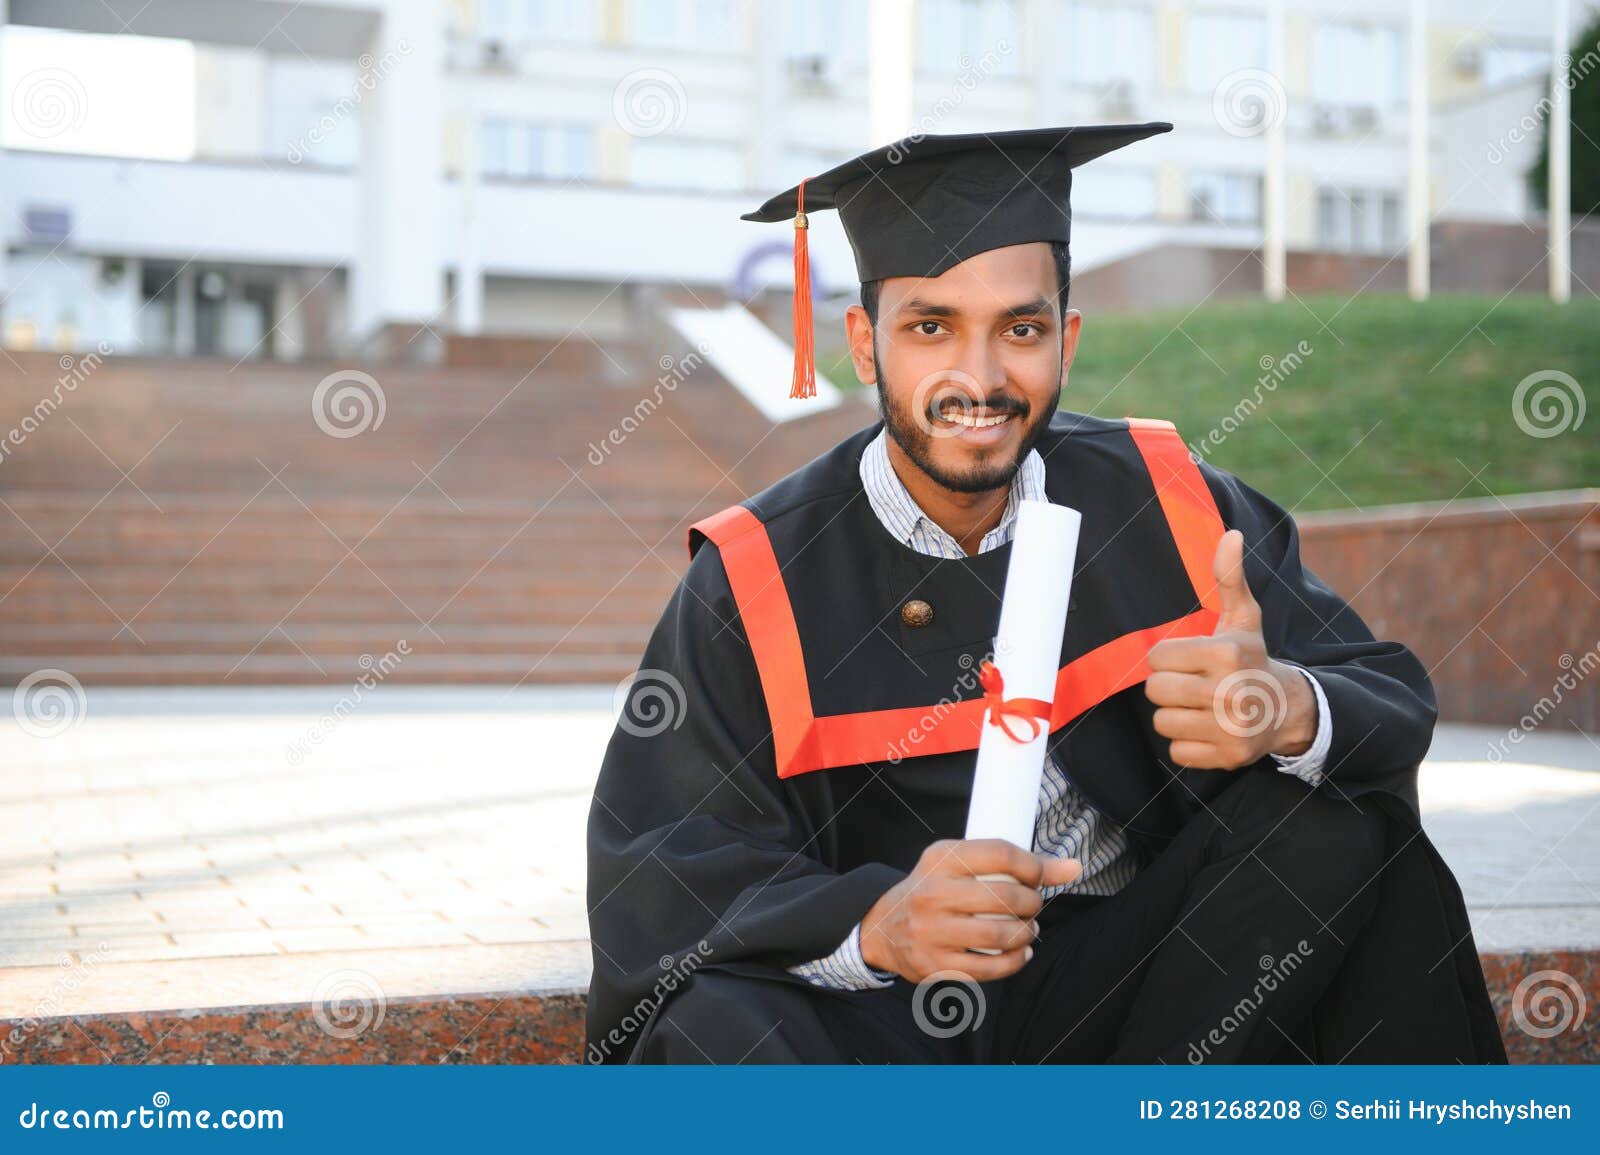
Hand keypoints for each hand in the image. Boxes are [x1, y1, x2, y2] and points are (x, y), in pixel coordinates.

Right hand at [859, 839, 1080, 982]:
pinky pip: (990, 969)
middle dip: (1033, 903)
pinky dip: (1015, 962)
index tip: (1042, 875)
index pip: (1000, 854)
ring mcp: (932, 932)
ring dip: (1027, 934)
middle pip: (1005, 897)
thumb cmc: (933, 890)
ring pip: (1001, 936)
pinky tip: (1020, 954)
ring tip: (1029, 929)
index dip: (1034, 866)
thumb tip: (1073, 868)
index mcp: (940, 859)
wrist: (883, 927)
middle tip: (1033, 905)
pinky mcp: (934, 964)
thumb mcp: (958, 864)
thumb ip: (1011, 863)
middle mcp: (933, 893)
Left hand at [1144, 529, 1315, 769]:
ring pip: (1163, 722)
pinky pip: (1176, 752)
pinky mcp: (1228, 757)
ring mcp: (1231, 728)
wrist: (1286, 708)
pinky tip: (1208, 729)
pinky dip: (1187, 744)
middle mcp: (1230, 691)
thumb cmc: (1251, 658)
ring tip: (1201, 706)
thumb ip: (1229, 578)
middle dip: (1169, 686)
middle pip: (1156, 690)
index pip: (1156, 658)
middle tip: (1193, 683)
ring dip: (1176, 715)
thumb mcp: (1243, 617)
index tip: (1189, 659)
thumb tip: (1231, 534)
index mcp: (1226, 653)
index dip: (1167, 658)